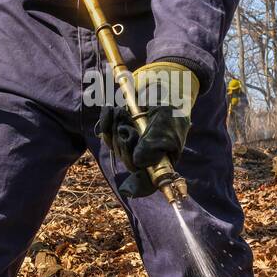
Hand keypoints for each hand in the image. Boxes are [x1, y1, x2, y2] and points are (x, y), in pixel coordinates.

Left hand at [96, 62, 197, 197]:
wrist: (162, 88)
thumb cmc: (170, 110)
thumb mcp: (167, 125)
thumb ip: (156, 144)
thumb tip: (139, 162)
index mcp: (161, 162)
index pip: (148, 182)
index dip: (138, 186)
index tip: (127, 188)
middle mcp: (145, 158)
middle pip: (129, 162)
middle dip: (125, 143)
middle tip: (128, 124)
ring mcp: (131, 146)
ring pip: (115, 147)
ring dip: (116, 127)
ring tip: (123, 112)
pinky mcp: (118, 133)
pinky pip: (106, 133)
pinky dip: (107, 120)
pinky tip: (110, 109)